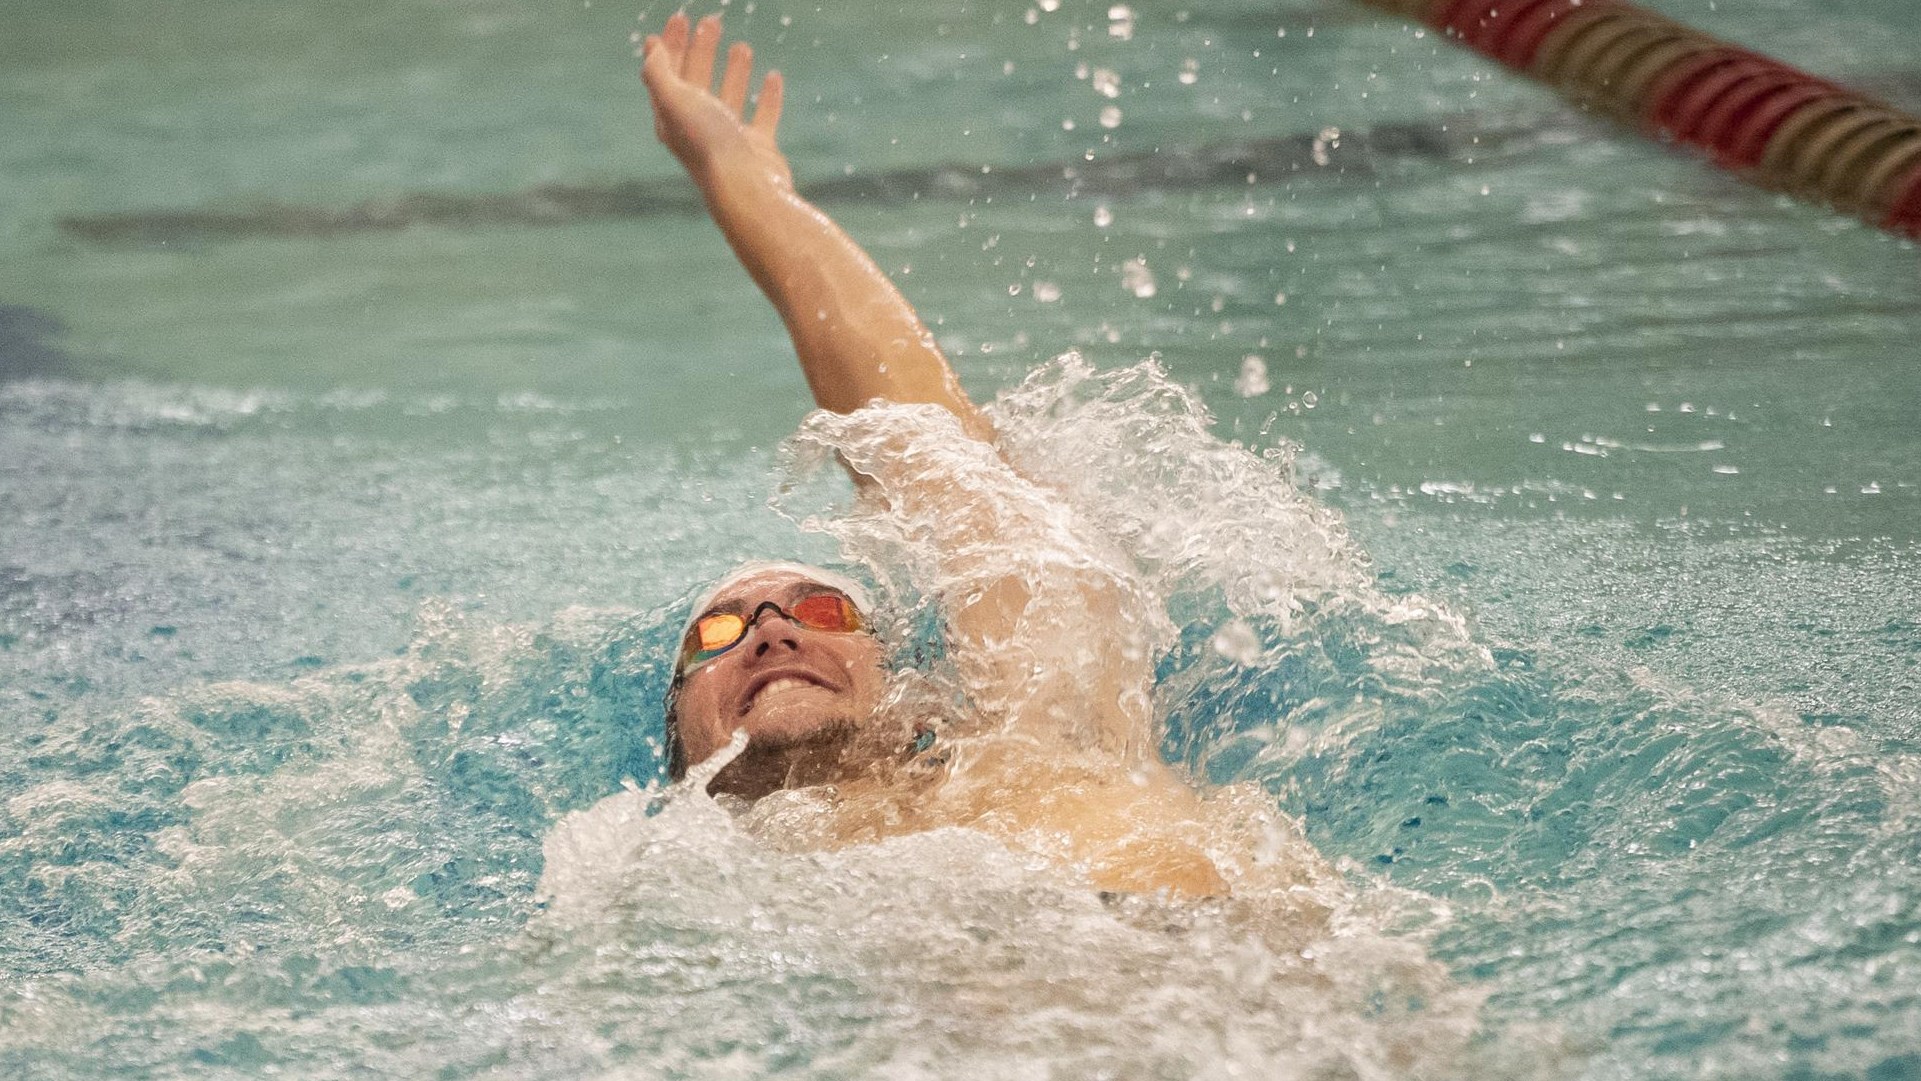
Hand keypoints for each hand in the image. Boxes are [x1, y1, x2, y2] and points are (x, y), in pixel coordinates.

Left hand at [641, 12, 791, 189]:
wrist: (747, 188)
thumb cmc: (709, 144)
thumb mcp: (675, 101)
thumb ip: (659, 73)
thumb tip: (652, 50)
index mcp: (671, 119)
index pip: (666, 75)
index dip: (669, 46)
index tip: (679, 19)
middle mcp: (698, 129)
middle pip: (696, 81)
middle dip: (701, 49)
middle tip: (711, 22)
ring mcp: (730, 140)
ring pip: (729, 97)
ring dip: (733, 70)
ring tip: (741, 45)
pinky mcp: (758, 149)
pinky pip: (764, 116)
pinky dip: (768, 97)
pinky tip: (773, 77)